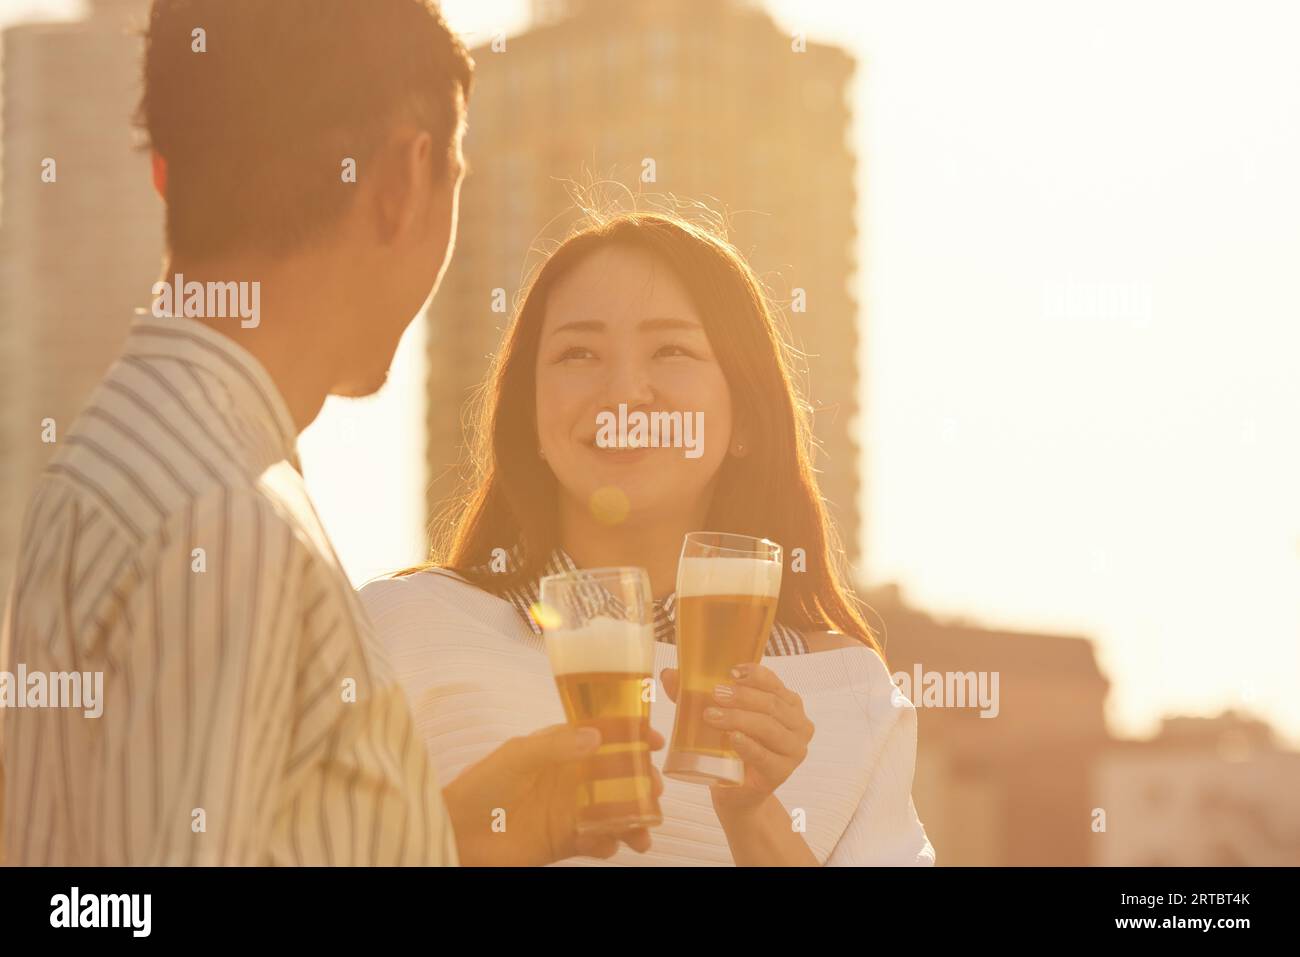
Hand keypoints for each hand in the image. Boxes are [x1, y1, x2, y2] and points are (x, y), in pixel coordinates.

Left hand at [443, 723, 664, 865]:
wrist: (456, 835)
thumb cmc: (480, 787)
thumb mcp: (517, 757)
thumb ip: (555, 746)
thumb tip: (597, 737)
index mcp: (557, 748)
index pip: (600, 736)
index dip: (629, 736)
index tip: (653, 741)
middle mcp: (567, 777)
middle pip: (615, 775)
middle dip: (640, 782)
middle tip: (654, 791)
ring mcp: (567, 809)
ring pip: (612, 810)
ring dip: (632, 818)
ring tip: (642, 832)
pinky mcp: (563, 841)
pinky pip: (596, 841)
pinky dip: (609, 844)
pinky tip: (610, 846)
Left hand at [660, 664, 813, 814]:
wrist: (736, 793)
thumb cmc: (730, 748)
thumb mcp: (716, 716)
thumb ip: (695, 695)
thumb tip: (669, 674)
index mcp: (788, 703)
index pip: (774, 682)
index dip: (755, 674)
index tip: (730, 672)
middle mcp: (798, 724)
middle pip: (771, 703)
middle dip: (742, 696)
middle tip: (714, 694)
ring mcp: (794, 750)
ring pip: (769, 727)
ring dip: (740, 718)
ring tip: (711, 715)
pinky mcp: (783, 772)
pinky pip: (766, 756)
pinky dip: (749, 746)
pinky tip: (733, 739)